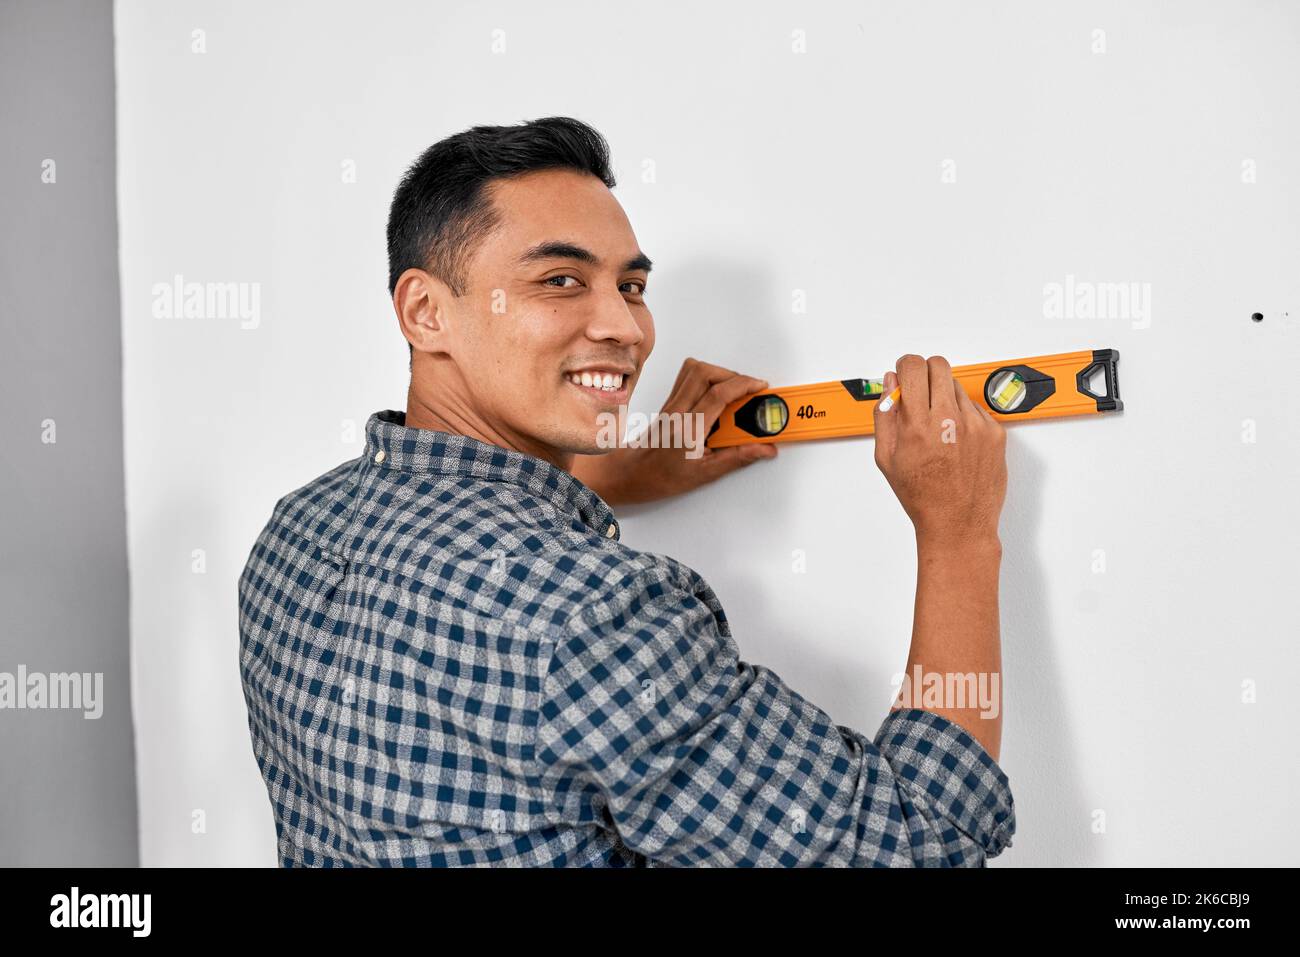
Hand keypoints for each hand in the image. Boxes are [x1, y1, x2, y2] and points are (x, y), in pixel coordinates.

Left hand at [569, 357, 777, 505]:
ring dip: (719, 373)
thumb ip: (737, 457)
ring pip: (695, 370)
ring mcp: (671, 403)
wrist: (629, 474)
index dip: (744, 386)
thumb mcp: (704, 473)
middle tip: (750, 392)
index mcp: (688, 429)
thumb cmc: (660, 477)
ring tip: (734, 392)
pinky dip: (707, 377)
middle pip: (706, 373)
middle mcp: (678, 410)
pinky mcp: (669, 401)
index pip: (718, 394)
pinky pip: (688, 377)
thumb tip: (764, 449)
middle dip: (734, 376)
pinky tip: (715, 395)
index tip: (761, 388)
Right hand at [872, 354, 1007, 546]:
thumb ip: (885, 416)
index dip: (906, 367)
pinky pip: (975, 408)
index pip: (913, 367)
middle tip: (921, 394)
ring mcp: (976, 425)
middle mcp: (949, 420)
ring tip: (939, 428)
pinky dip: (964, 416)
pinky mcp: (995, 432)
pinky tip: (956, 441)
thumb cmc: (922, 497)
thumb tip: (890, 385)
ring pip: (957, 386)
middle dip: (926, 374)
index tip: (905, 374)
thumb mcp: (887, 459)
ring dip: (945, 397)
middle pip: (938, 366)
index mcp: (918, 426)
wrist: (958, 524)